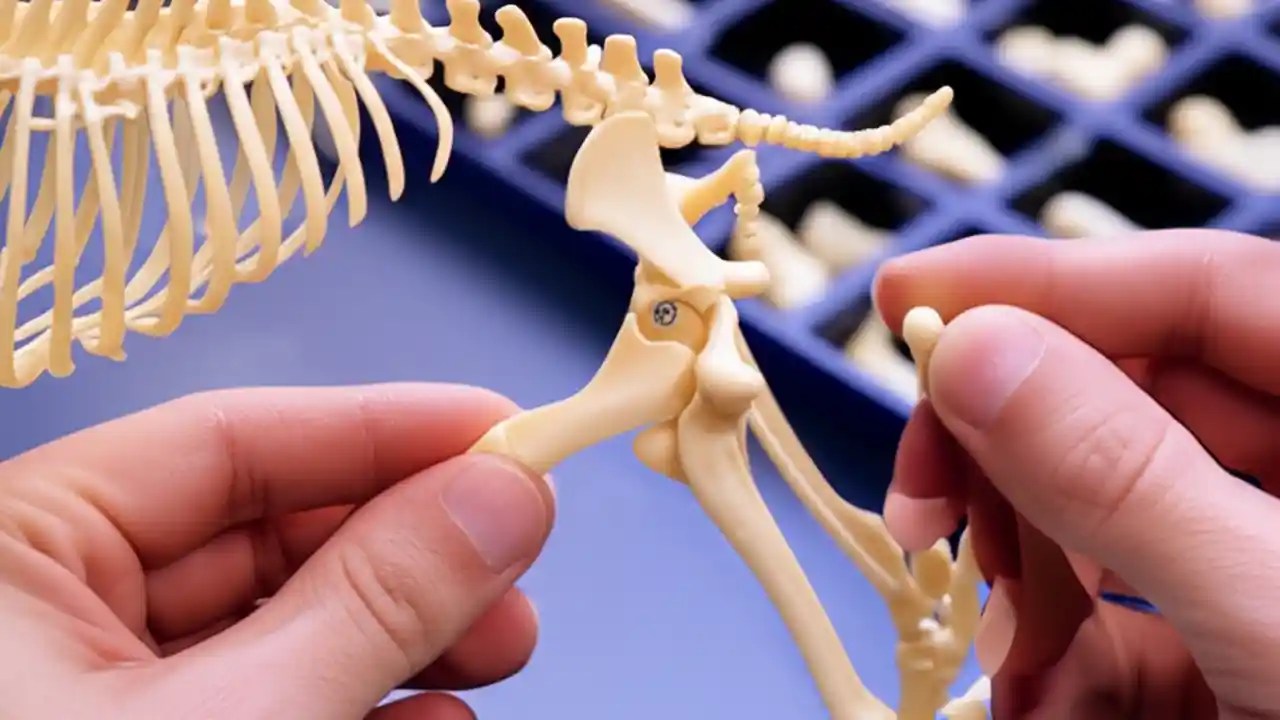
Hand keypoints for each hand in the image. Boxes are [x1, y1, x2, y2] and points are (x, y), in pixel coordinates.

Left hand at [0, 384, 554, 718]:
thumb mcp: (243, 718)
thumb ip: (375, 599)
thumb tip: (503, 493)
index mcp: (13, 556)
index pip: (227, 440)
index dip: (383, 429)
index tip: (502, 431)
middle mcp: (45, 610)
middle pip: (269, 532)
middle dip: (415, 548)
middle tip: (516, 551)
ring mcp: (92, 691)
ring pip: (283, 622)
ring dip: (409, 631)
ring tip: (502, 646)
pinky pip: (265, 699)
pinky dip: (364, 702)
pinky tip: (435, 717)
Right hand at [873, 230, 1279, 718]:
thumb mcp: (1274, 617)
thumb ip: (1128, 479)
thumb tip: (975, 350)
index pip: (1204, 290)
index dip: (1048, 279)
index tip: (912, 293)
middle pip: (1134, 393)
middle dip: (1010, 447)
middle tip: (918, 494)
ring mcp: (1271, 563)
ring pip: (1109, 503)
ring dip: (1027, 566)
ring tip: (990, 637)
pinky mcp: (1234, 642)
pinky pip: (1123, 607)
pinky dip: (1062, 648)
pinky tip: (1036, 693)